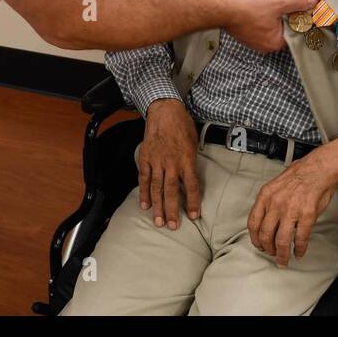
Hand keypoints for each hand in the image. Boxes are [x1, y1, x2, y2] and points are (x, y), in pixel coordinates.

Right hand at [138, 99, 200, 229]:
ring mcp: (157, 160)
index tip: (194, 215)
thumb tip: (191, 177)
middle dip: (173, 210)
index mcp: (186, 159)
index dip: (193, 202)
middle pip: (172, 191)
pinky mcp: (146, 157)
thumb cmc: (183, 125)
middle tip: (173, 226)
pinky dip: (143, 192)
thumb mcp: (194, 142)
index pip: (192, 185)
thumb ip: (191, 161)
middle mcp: (172, 162)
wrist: (165, 110)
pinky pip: (144, 178)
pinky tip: (144, 205)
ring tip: (159, 222)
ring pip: (156, 188)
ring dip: (158, 206)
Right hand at [224, 0, 318, 52]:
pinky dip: (265, 18)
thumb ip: (297, 2)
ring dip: (277, 16)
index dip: (302, 18)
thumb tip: (314, 0)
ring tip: (278, 3)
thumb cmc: (248, 8)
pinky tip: (264, 7)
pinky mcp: (249, 36)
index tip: (305, 8)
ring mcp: (257, 42)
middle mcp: (267, 46)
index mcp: (277, 42)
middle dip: (289, 16)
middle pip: (285, 29)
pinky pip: (263, 27)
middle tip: (293, 3)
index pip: (296, 32)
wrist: (223, 10)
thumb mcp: (276, 2)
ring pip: (274, 27)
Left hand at [247, 138, 337, 266]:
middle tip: (272, 254)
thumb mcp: (276, 183)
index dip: (255, 238)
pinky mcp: (307, 216)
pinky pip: (300, 238)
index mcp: (266, 196)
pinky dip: (299, 249)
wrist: (319, 169)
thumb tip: (265, 218)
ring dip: (282, 255)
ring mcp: (291, 211)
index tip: (258, 245)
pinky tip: (299, 253)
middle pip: (266, 235)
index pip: (253, 223)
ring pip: (281, 240)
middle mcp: (276, 204)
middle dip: (268, 249)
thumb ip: (269, 200)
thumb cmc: (300, 174)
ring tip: (284, 260)